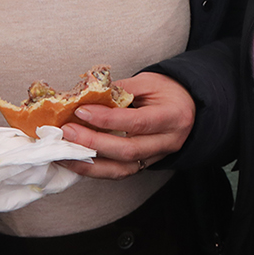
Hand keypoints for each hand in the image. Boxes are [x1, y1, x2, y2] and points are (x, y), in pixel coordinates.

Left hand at [57, 71, 194, 178]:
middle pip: (128, 150)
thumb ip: (121, 89)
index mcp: (172, 117)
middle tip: (68, 132)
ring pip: (122, 169)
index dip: (107, 119)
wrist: (188, 107)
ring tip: (65, 153)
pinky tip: (76, 162)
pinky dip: (95, 170)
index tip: (81, 111)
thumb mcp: (149, 82)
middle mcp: (167, 142)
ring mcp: (156, 157)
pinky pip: (119, 173)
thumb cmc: (168, 91)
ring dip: (90, 164)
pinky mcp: (145, 165)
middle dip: (93, 142)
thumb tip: (87, 96)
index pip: (137, 122)